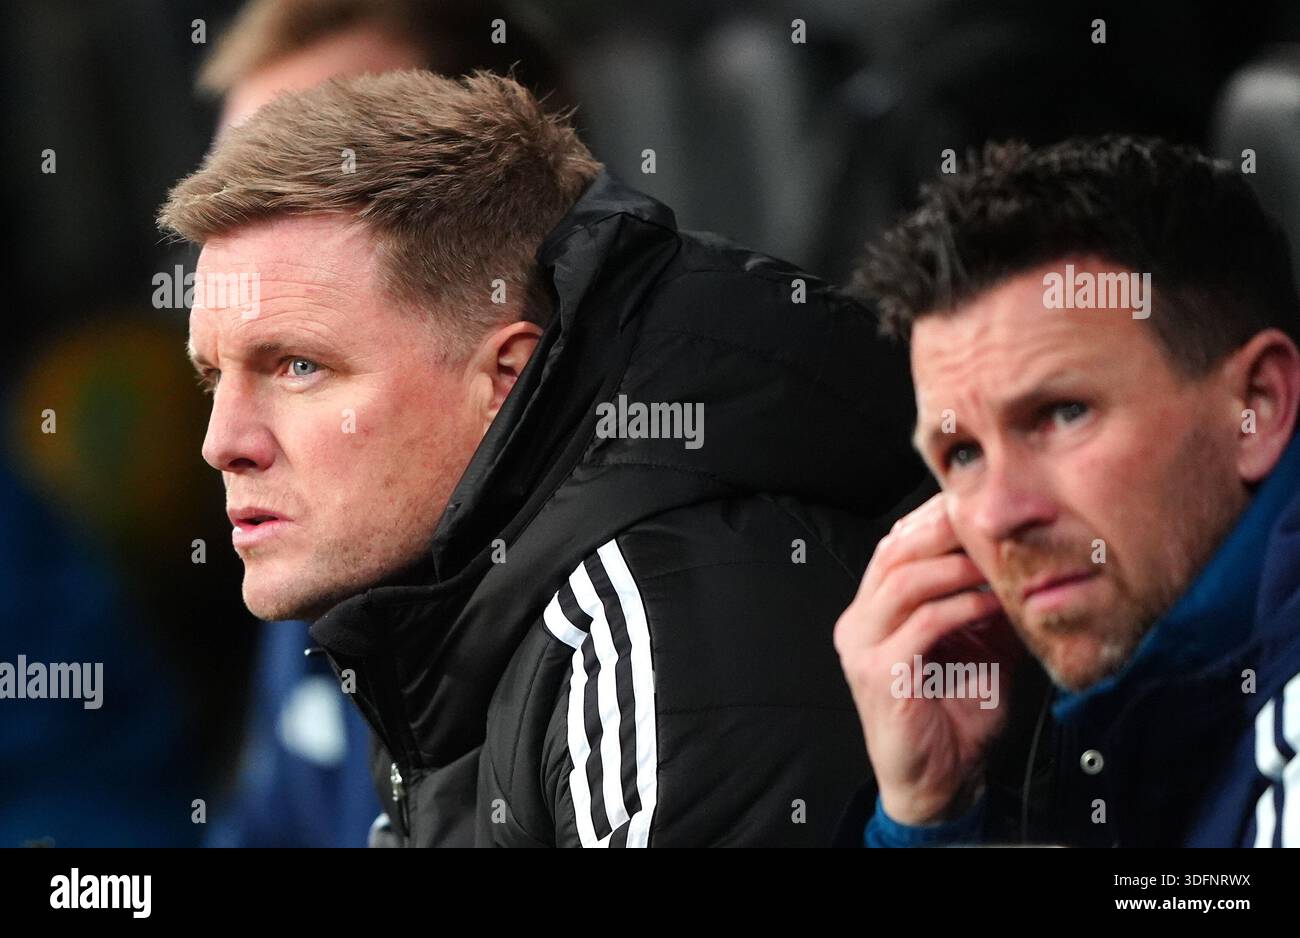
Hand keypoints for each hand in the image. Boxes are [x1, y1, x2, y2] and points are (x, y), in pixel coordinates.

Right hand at [834, 493, 1022, 824]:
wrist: (939, 783)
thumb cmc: (955, 716)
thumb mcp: (974, 644)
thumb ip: (981, 602)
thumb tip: (1019, 558)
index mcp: (872, 611)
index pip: (894, 545)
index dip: (932, 519)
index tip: (977, 503)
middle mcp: (858, 622)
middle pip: (893, 552)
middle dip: (941, 528)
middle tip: (986, 516)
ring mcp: (863, 647)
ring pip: (903, 581)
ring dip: (954, 565)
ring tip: (994, 558)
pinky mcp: (880, 674)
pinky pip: (922, 624)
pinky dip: (960, 606)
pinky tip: (990, 602)